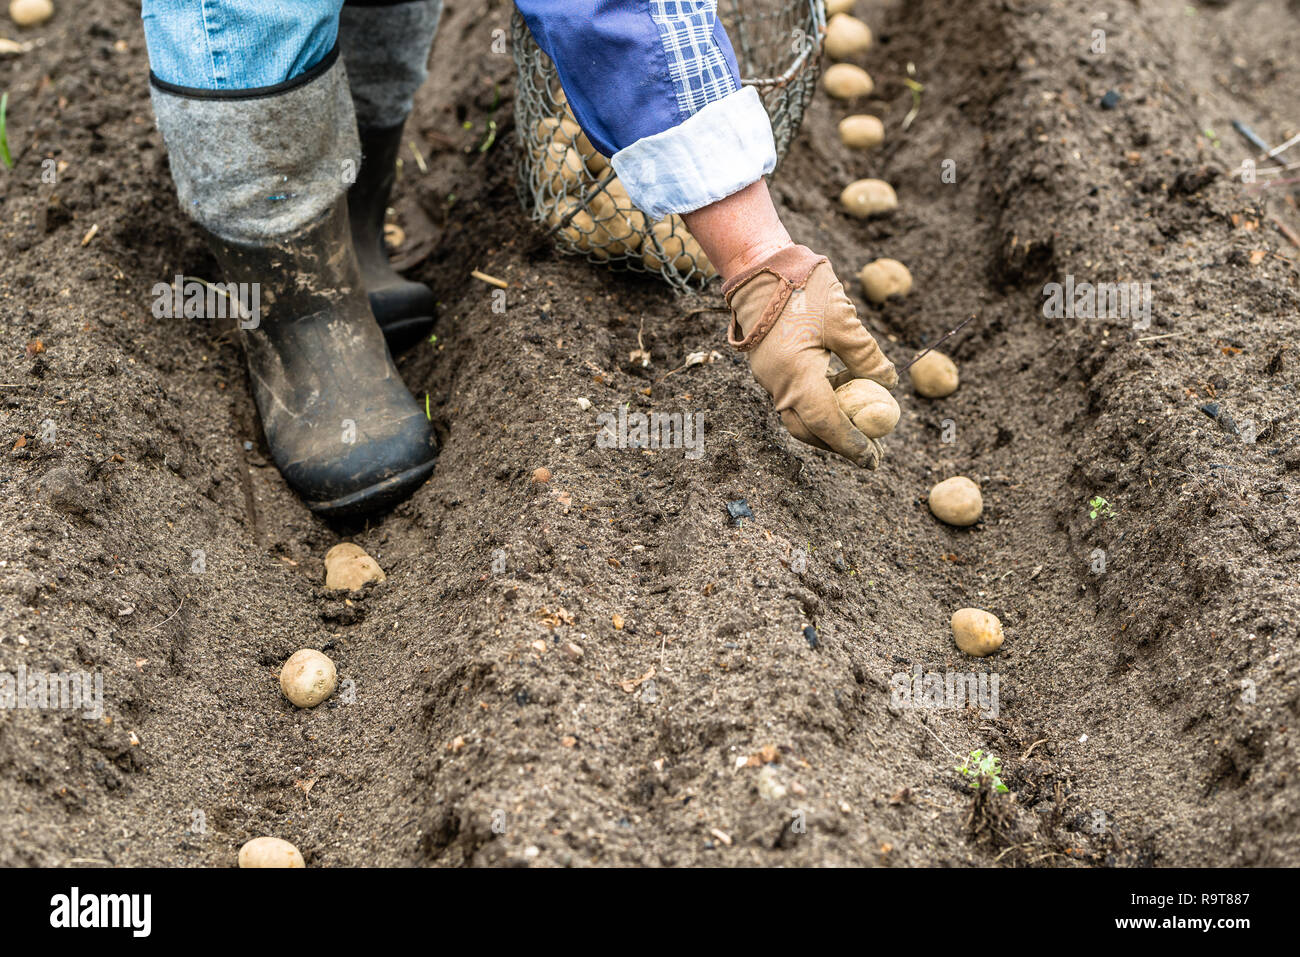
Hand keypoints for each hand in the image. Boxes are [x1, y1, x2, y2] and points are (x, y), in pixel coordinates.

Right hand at [723, 245, 896, 467]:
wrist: (758, 268)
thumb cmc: (802, 290)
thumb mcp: (843, 320)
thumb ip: (866, 355)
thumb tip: (887, 381)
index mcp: (797, 378)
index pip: (827, 425)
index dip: (852, 445)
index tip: (874, 459)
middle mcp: (778, 385)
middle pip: (808, 430)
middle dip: (838, 444)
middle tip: (869, 450)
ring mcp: (770, 377)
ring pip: (799, 415)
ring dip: (827, 425)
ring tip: (857, 424)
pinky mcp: (769, 366)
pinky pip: (793, 396)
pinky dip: (817, 404)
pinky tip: (840, 391)